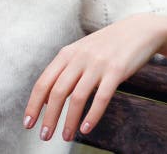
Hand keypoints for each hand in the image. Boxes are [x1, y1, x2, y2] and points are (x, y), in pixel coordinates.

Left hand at [22, 12, 164, 141]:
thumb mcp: (81, 52)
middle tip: (45, 136)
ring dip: (69, 121)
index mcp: (67, 54)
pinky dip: (92, 115)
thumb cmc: (107, 45)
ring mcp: (98, 64)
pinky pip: (101, 97)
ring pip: (77, 97)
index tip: (28, 123)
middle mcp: (79, 57)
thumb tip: (46, 99)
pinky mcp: (116, 70)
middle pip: (57, 92)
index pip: (43, 82)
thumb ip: (64, 72)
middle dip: (49, 117)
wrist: (139, 30)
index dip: (33, 104)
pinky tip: (86, 128)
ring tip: (66, 136)